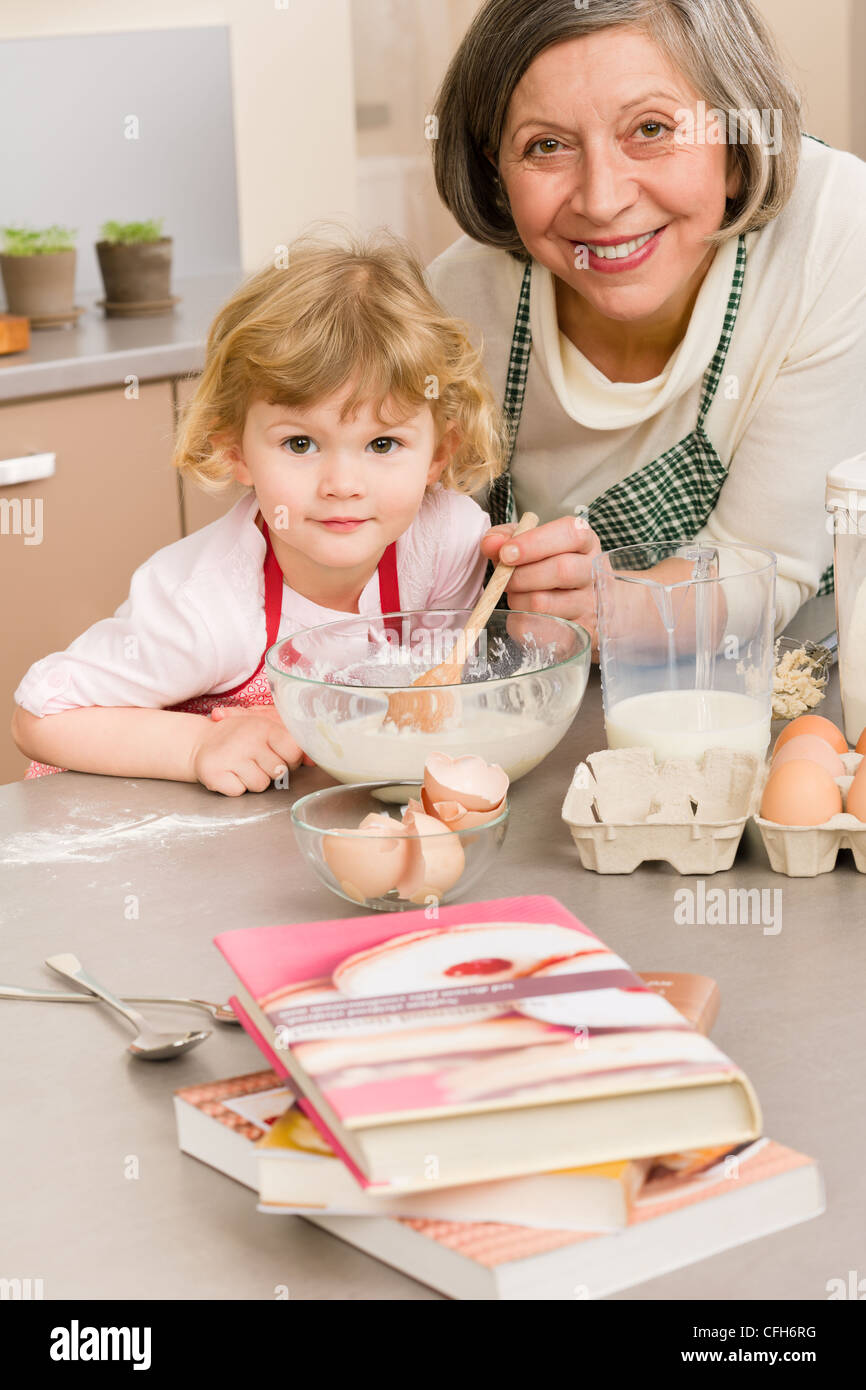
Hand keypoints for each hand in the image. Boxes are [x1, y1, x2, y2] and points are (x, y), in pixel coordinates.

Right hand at [191, 705, 307, 794]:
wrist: (201, 743)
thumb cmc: (241, 739)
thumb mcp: (264, 732)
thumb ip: (290, 744)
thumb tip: (313, 760)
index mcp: (263, 727)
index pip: (293, 750)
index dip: (291, 759)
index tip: (281, 756)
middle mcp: (247, 740)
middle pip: (279, 772)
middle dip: (270, 771)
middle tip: (256, 761)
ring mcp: (230, 757)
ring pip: (260, 785)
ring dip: (252, 780)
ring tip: (241, 767)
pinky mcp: (215, 774)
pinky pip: (239, 791)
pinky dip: (235, 786)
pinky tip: (229, 773)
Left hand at [481, 516, 601, 655]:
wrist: (573, 604)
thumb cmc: (546, 566)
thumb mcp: (527, 544)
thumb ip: (505, 538)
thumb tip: (491, 543)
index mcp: (585, 542)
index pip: (570, 534)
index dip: (534, 542)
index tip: (506, 553)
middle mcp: (593, 572)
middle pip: (562, 570)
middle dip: (521, 576)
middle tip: (504, 579)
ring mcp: (590, 604)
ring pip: (545, 603)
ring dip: (518, 600)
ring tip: (515, 595)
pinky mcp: (580, 632)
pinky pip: (540, 630)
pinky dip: (520, 622)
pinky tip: (522, 613)